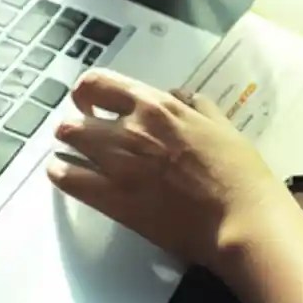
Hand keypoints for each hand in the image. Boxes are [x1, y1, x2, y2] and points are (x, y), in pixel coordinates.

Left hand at [47, 68, 292, 272]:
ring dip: (66, 148)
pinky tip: (65, 176)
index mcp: (157, 107)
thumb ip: (196, 106)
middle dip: (75, 124)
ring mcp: (118, 165)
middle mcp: (130, 129)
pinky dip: (61, 174)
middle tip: (81, 136)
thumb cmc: (239, 173)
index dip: (86, 92)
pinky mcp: (113, 200)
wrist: (241, 219)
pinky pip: (68, 180)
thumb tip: (177, 95)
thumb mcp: (222, 125)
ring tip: (71, 156)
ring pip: (68, 142)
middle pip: (76, 117)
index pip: (100, 83)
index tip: (89, 104)